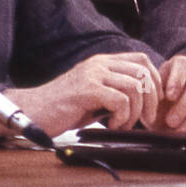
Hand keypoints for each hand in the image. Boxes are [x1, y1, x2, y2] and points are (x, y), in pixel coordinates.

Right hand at [4, 52, 162, 136]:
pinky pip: (121, 100)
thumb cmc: (62, 109)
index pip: (142, 61)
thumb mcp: (94, 96)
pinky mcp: (87, 90)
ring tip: (122, 125)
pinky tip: (110, 125)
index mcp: (103, 62)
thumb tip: (144, 101)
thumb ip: (115, 92)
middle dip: (151, 99)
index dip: (154, 81)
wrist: (31, 112)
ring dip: (135, 112)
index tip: (152, 104)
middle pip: (144, 72)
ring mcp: (93, 74)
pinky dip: (122, 117)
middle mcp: (100, 63)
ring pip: (135, 87)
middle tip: (144, 120)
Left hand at [154, 54, 185, 133]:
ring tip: (180, 131)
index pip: (182, 64)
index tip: (169, 97)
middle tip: (171, 121)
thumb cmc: (155, 110)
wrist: (164, 125)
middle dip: (185, 104)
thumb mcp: (147, 102)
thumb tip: (153, 106)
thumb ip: (149, 98)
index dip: (177, 79)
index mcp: (177, 67)